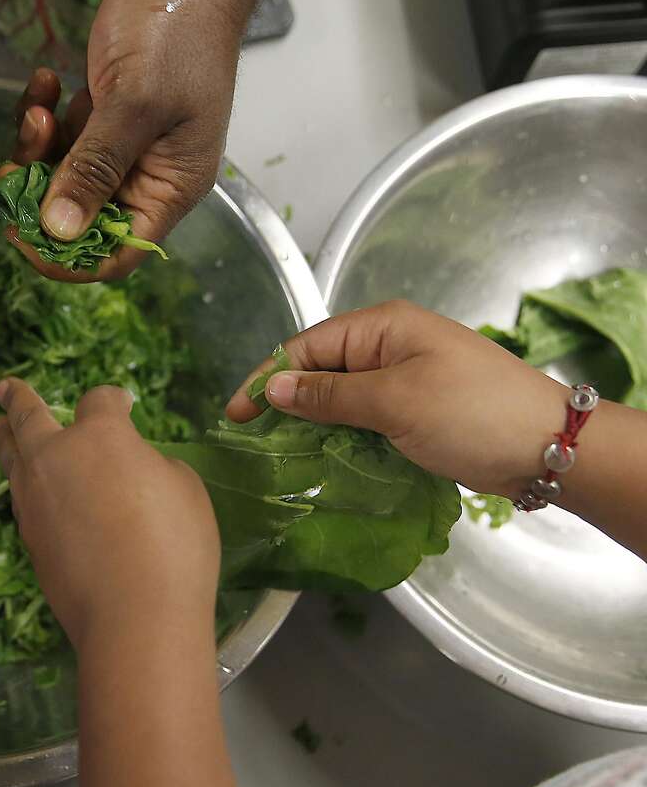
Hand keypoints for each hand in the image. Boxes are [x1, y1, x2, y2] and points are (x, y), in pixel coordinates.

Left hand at [0, 378, 219, 650]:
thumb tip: (133, 471)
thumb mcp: (184, 490)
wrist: (134, 616)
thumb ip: (151, 468)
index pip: (99, 401)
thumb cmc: (174, 545)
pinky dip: (22, 485)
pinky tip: (27, 489)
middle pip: (29, 417)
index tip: (122, 402)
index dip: (113, 398)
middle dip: (18, 400)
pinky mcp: (28, 539)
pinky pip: (21, 499)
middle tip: (6, 388)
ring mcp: (34, 500)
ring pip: (12, 458)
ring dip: (6, 439)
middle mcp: (56, 457)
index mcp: (99, 435)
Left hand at [6, 0, 247, 281]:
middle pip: (83, 216)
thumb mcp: (133, 107)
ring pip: (63, 175)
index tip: (21, 235)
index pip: (119, 252)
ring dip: (39, 148)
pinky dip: (45, 115)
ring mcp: (124, 144)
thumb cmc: (177, 35)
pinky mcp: (103, 114)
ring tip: (38, 107)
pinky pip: (62, 136)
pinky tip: (45, 80)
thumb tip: (60, 231)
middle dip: (43, 193)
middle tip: (12, 165)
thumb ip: (94, 170)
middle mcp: (148, 175)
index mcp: (171, 187)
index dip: (69, 257)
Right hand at [225, 301, 571, 499]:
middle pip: (320, 370)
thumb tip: (275, 388)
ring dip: (313, 423)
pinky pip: (365, 417)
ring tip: (283, 454)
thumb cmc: (471, 414)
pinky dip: (342, 436)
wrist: (550, 447)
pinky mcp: (418, 410)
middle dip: (286, 401)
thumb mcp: (394, 402)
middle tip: (255, 441)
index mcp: (382, 327)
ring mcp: (406, 378)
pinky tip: (325, 458)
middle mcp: (390, 345)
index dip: (268, 379)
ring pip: (341, 397)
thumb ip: (329, 395)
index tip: (237, 416)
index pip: (306, 347)